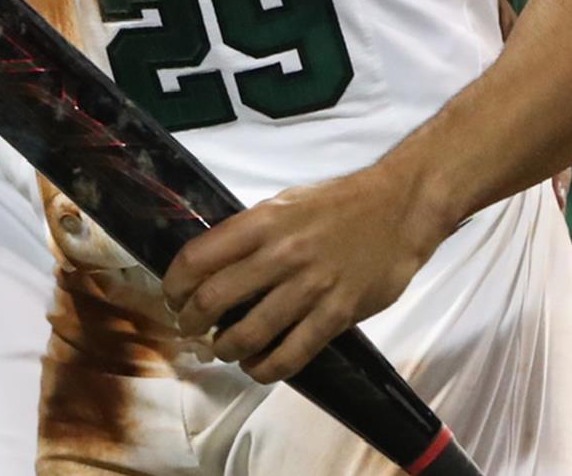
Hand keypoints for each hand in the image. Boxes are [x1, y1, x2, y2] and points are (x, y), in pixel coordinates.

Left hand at [160, 161, 445, 383]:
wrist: (400, 207)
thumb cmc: (340, 203)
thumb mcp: (287, 202)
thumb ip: (251, 232)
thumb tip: (215, 262)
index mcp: (262, 221)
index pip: (197, 259)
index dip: (174, 286)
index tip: (172, 299)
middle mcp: (280, 254)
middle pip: (214, 300)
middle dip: (192, 323)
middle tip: (191, 330)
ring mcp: (309, 287)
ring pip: (248, 334)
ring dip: (225, 349)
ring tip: (223, 349)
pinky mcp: (336, 314)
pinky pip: (291, 354)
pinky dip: (265, 368)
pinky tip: (257, 367)